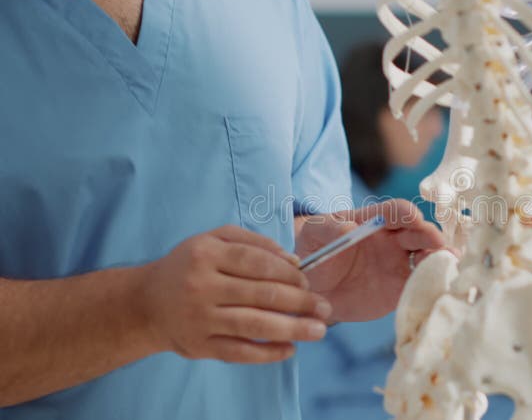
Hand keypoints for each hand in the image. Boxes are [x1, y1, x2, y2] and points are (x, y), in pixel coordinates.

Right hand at [139, 225, 331, 363]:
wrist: (146, 302)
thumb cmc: (190, 265)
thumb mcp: (214, 240)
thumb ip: (254, 243)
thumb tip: (292, 260)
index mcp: (206, 254)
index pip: (258, 262)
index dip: (288, 273)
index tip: (308, 281)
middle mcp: (201, 286)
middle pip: (261, 294)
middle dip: (300, 302)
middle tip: (324, 308)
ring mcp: (200, 318)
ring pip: (254, 324)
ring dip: (293, 328)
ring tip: (318, 330)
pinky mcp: (200, 345)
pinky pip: (239, 352)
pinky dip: (267, 353)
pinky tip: (290, 349)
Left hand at [295, 199, 446, 322]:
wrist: (316, 288)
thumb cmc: (316, 251)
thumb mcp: (314, 234)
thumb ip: (327, 228)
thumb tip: (346, 227)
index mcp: (374, 220)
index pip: (394, 212)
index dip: (405, 213)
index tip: (414, 217)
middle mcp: (393, 239)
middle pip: (418, 233)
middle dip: (429, 236)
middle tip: (437, 244)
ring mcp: (400, 264)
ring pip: (426, 258)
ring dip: (439, 259)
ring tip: (449, 263)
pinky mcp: (401, 288)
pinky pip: (420, 286)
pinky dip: (433, 285)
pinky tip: (444, 286)